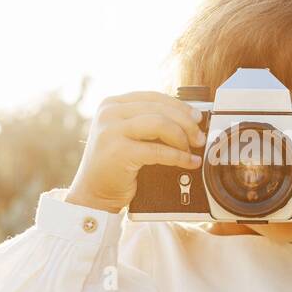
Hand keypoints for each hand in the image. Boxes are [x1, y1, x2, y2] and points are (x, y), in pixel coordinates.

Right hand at [66, 92, 205, 213]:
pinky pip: (158, 150)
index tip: (196, 117)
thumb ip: (146, 122)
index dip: (179, 106)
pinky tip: (188, 162)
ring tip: (191, 150)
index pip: (153, 97)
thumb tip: (187, 120)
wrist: (92, 194)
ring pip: (160, 124)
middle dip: (186, 123)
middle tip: (199, 137)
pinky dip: (178, 156)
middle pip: (160, 109)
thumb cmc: (113, 166)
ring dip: (182, 138)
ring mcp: (111, 131)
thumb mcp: (126, 135)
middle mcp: (109, 113)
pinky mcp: (119, 152)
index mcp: (111, 105)